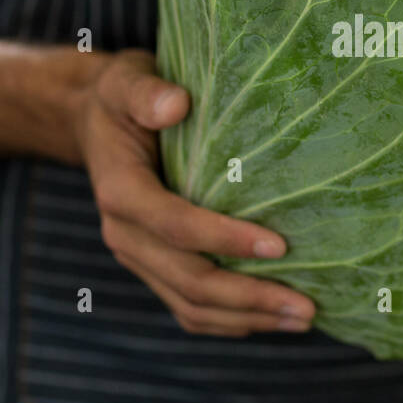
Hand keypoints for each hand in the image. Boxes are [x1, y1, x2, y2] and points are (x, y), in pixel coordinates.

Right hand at [0, 39, 315, 336]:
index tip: (280, 245)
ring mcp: (139, 257)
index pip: (176, 226)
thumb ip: (146, 92)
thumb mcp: (127, 81)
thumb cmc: (122, 98)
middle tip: (307, 306)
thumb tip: (176, 105)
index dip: (225, 239)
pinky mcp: (154, 269)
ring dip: (247, 318)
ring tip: (303, 319)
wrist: (95, 123)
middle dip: (249, 297)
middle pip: (189, 281)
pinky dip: (230, 321)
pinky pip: (190, 308)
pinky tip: (271, 318)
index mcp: (121, 193)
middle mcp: (125, 235)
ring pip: (192, 306)